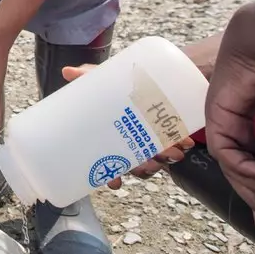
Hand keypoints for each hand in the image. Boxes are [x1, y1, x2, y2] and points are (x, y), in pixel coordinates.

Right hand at [62, 63, 195, 189]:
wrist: (143, 73)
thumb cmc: (114, 83)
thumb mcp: (98, 79)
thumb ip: (85, 77)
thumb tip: (67, 71)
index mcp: (110, 134)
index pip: (110, 161)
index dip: (112, 174)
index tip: (114, 183)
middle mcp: (128, 139)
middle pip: (136, 161)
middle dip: (144, 167)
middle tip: (150, 163)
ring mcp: (147, 135)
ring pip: (155, 156)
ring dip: (165, 158)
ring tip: (174, 153)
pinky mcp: (165, 127)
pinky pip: (173, 141)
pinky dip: (181, 142)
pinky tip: (187, 141)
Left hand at [204, 21, 254, 225]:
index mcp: (251, 125)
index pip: (249, 167)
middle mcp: (234, 126)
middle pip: (237, 173)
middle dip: (253, 197)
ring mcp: (222, 122)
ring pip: (230, 167)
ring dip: (250, 187)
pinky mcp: (216, 117)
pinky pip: (226, 153)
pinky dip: (245, 169)